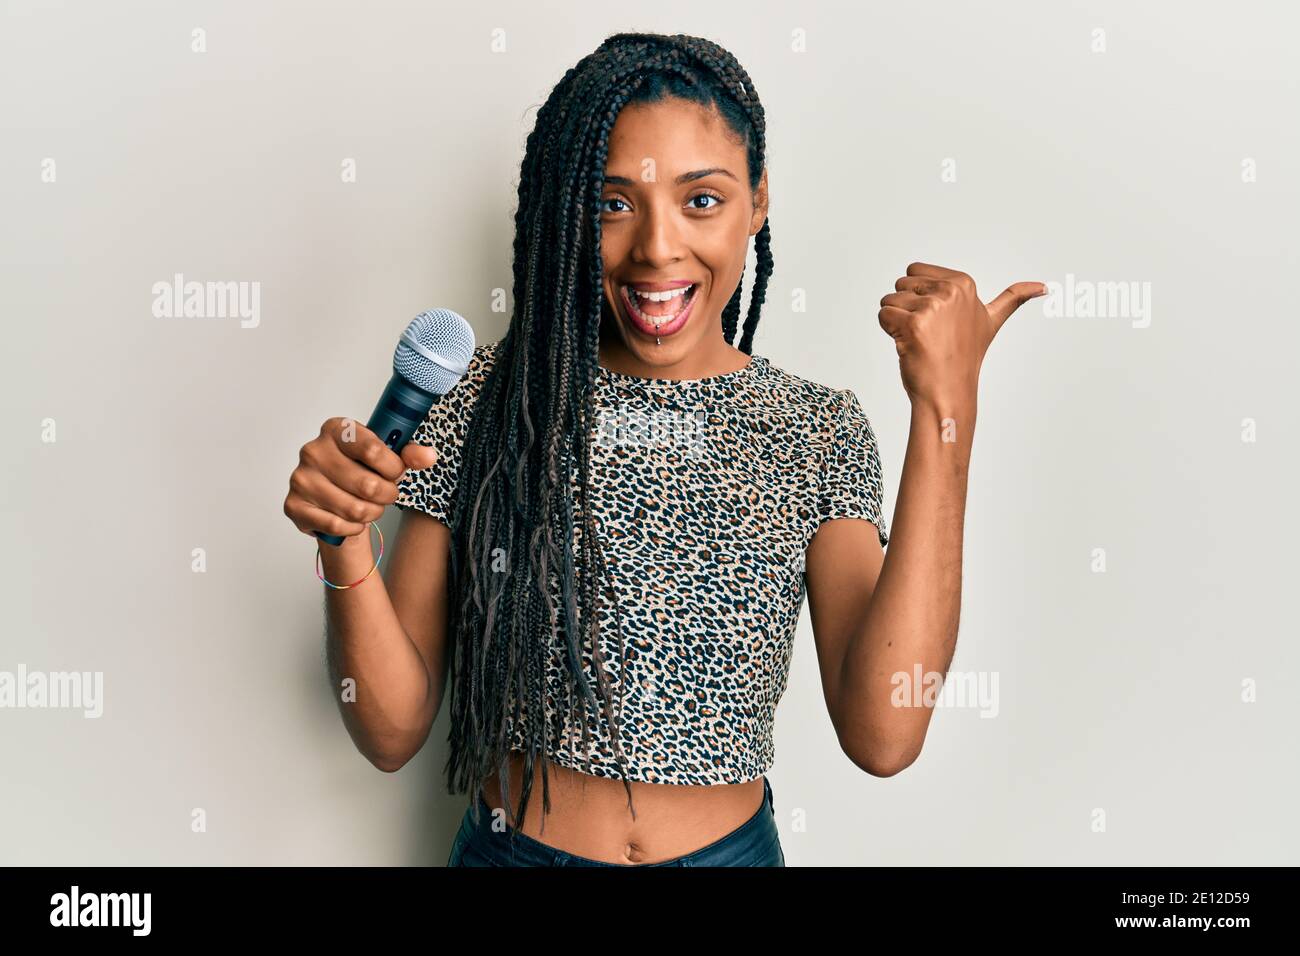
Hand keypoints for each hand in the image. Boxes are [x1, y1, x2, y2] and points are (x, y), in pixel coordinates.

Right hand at [283, 417, 438, 539]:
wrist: (335, 501)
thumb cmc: (363, 473)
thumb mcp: (388, 458)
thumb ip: (410, 454)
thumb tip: (428, 456)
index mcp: (336, 429)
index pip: (373, 449)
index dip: (392, 468)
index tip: (395, 472)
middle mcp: (313, 450)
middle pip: (367, 484)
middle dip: (387, 495)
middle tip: (386, 495)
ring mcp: (300, 478)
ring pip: (354, 509)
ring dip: (372, 513)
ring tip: (370, 507)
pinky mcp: (294, 506)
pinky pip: (337, 525)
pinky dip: (353, 528)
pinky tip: (352, 520)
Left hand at [878, 262, 1045, 407]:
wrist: (948, 392)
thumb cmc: (962, 358)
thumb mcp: (991, 322)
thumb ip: (1014, 299)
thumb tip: (1043, 286)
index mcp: (964, 283)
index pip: (913, 272)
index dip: (918, 297)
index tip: (938, 320)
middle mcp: (950, 291)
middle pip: (900, 284)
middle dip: (906, 308)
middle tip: (927, 333)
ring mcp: (933, 307)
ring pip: (889, 300)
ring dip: (896, 322)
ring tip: (919, 340)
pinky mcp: (914, 324)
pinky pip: (884, 315)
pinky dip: (888, 331)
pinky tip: (908, 346)